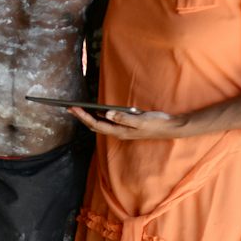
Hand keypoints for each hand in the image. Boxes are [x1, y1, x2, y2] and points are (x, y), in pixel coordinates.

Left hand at [66, 105, 190, 141]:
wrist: (170, 127)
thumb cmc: (156, 123)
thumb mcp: (141, 120)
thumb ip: (124, 118)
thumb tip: (107, 114)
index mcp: (120, 131)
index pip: (96, 124)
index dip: (83, 117)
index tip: (73, 109)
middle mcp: (119, 132)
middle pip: (94, 125)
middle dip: (81, 117)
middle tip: (69, 108)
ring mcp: (122, 129)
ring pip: (100, 124)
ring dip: (88, 117)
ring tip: (78, 110)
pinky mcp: (126, 126)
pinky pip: (108, 122)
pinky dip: (99, 117)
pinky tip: (95, 112)